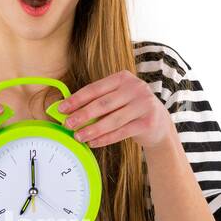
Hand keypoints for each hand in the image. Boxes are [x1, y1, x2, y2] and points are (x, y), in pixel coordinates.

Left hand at [58, 70, 172, 150]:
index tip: (62, 109)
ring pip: (112, 119)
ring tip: (78, 136)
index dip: (77, 99)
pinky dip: (105, 139)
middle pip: (103, 104)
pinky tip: (93, 143)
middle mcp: (135, 88)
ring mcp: (144, 105)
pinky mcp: (148, 122)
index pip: (95, 88)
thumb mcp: (117, 99)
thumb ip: (97, 101)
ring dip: (92, 129)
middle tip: (67, 124)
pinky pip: (121, 132)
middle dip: (82, 115)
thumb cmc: (131, 109)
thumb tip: (68, 111)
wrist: (159, 123)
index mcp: (123, 78)